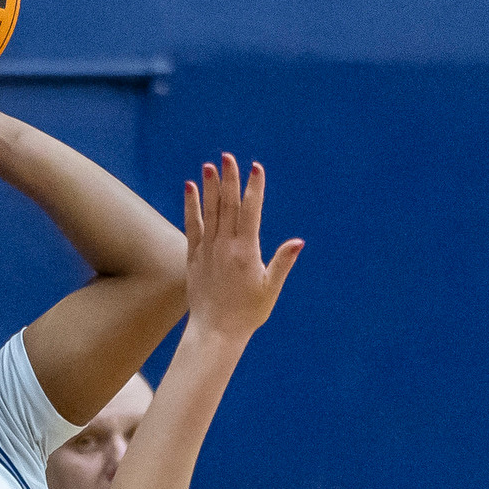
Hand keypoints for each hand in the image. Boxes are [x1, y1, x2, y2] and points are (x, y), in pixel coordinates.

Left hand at [183, 154, 301, 342]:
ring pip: (209, 211)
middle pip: (228, 205)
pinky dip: (191, 205)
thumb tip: (298, 242)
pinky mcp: (194, 256)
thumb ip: (282, 263)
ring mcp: (207, 250)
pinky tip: (190, 188)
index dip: (254, 188)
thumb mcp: (270, 289)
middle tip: (228, 156)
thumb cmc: (248, 313)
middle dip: (229, 179)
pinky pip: (192, 225)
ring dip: (210, 186)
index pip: (251, 212)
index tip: (256, 168)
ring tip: (209, 165)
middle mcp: (224, 246)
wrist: (215, 332)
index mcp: (246, 252)